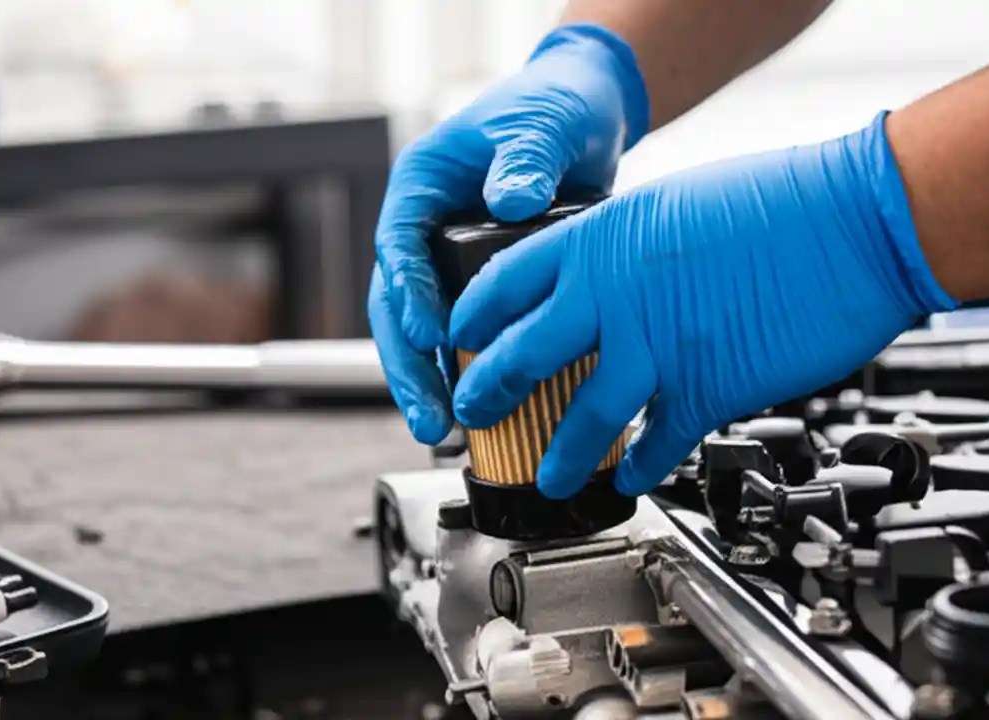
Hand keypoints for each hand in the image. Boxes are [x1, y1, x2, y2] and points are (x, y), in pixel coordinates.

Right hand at [369, 24, 648, 444]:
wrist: (590, 114)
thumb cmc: (555, 106)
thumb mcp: (542, 123)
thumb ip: (525, 157)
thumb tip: (512, 199)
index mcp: (422, 187)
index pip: (398, 245)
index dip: (407, 293)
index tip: (427, 334)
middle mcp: (426, 231)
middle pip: (397, 307)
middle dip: (408, 366)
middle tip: (429, 416)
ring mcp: (451, 263)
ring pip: (424, 333)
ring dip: (432, 383)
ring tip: (444, 434)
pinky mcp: (486, 288)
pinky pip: (470, 337)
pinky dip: (473, 374)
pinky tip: (490, 417)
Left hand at [450, 114, 956, 498]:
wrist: (852, 221)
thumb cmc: (775, 200)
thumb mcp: (669, 205)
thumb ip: (622, 249)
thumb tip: (598, 278)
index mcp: (599, 241)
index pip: (506, 283)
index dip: (472, 317)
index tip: (457, 339)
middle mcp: (614, 297)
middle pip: (523, 354)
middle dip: (489, 390)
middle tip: (473, 411)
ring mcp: (657, 348)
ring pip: (583, 416)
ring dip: (560, 454)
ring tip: (544, 478)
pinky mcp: (705, 389)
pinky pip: (658, 441)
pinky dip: (642, 465)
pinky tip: (631, 478)